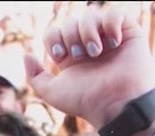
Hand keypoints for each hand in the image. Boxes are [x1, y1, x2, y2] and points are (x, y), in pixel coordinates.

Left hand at [27, 6, 154, 127]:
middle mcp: (90, 45)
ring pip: (91, 14)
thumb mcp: (53, 92)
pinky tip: (114, 42)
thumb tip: (26, 54)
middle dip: (71, 35)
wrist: (116, 104)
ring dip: (88, 30)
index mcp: (72, 56)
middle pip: (71, 21)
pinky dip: (111, 23)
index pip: (55, 31)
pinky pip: (116, 12)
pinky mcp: (129, 34)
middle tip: (81, 55)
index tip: (61, 56)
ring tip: (96, 52)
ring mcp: (109, 38)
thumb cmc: (87, 101)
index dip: (54, 38)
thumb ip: (35, 76)